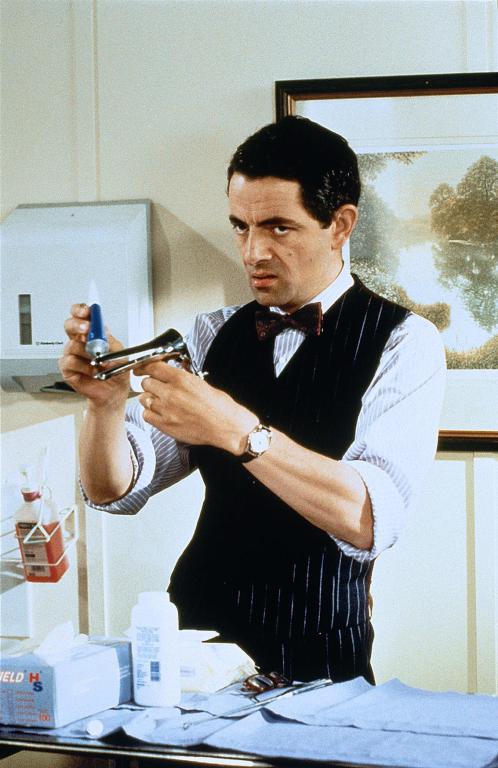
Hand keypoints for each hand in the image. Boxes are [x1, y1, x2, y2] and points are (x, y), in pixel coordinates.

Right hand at [59, 303, 129, 407]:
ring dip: (87, 354)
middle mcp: (80, 341)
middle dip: (77, 325)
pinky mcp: (67, 368)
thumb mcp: (120, 352)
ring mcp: (72, 354)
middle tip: (86, 329)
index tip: (86, 311)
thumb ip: (110, 340)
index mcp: (92, 333)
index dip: (81, 310)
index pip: (81, 315)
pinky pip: (70, 362)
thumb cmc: (116, 371)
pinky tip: (92, 371)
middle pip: (69, 325)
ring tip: (99, 362)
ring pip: (72, 345)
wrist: (114, 391)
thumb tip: (101, 329)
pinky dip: (83, 367)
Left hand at [136, 360, 257, 452]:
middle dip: (150, 384)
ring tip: (160, 401)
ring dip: (149, 398)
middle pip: (145, 382)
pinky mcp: (165, 425)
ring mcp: (166, 410)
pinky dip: (150, 413)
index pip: (152, 367)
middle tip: (156, 387)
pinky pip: (146, 415)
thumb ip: (182, 378)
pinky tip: (160, 413)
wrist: (227, 427)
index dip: (144, 367)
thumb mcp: (201, 383)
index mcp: (181, 379)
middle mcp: (171, 393)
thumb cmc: (220, 406)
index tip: (141, 369)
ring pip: (143, 398)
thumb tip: (171, 374)